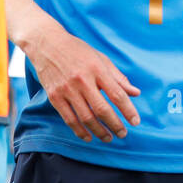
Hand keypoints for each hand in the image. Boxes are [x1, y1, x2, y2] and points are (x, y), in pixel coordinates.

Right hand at [23, 21, 139, 141]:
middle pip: (102, 109)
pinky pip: (69, 119)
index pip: (117, 94)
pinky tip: (88, 136)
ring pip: (86, 117)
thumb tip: (135, 93)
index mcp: (97, 69)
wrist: (47, 44)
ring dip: (99, 131)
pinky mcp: (54, 96)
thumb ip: (118, 78)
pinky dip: (79, 131)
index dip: (128, 110)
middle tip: (123, 134)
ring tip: (108, 137)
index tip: (135, 122)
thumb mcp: (101, 59)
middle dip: (115, 125)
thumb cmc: (77, 50)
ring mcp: (67, 89)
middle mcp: (82, 80)